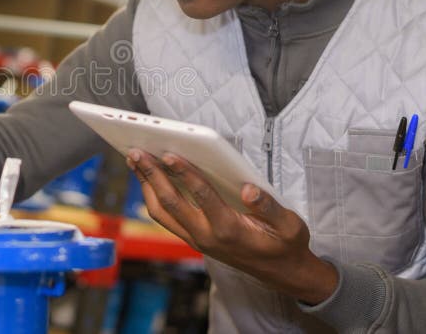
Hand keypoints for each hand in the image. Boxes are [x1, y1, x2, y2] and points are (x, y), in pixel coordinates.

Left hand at [128, 149, 337, 304]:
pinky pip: (165, 218)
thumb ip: (269, 206)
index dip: (184, 173)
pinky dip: (153, 196)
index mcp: (229, 228)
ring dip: (146, 185)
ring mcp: (196, 239)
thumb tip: (249, 189)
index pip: (201, 195)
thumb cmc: (285, 244)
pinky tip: (149, 178)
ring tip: (135, 160)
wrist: (282, 274)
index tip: (169, 153)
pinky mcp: (193, 239)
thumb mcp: (290, 225)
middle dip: (152, 175)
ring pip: (161, 212)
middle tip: (136, 151)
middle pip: (170, 202)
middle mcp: (206, 236)